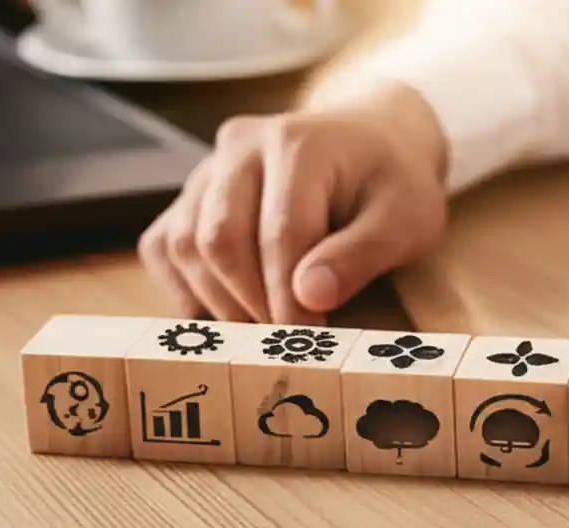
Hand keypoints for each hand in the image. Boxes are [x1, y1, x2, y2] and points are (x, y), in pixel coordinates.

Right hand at [138, 81, 448, 323]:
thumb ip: (361, 254)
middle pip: (219, 239)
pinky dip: (186, 289)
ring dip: (219, 302)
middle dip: (251, 304)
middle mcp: (241, 145)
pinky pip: (163, 247)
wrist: (371, 143)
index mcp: (298, 143)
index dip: (290, 298)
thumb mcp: (405, 219)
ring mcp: (208, 167)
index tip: (310, 341)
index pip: (281, 233)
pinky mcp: (191, 194)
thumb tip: (310, 296)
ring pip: (184, 246)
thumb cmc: (392, 186)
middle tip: (286, 342)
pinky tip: (228, 312)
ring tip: (265, 331)